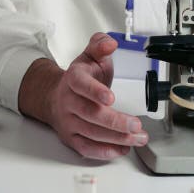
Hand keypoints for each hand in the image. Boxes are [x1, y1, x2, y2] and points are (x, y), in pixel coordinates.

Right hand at [18, 33, 147, 159]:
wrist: (55, 95)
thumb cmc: (79, 77)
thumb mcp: (90, 56)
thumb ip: (100, 46)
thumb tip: (111, 43)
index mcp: (73, 78)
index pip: (81, 85)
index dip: (95, 91)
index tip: (111, 97)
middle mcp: (68, 101)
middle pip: (90, 114)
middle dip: (116, 121)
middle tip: (136, 125)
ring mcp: (68, 121)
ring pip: (91, 133)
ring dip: (117, 138)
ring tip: (138, 137)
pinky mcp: (71, 137)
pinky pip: (86, 148)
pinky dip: (105, 151)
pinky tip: (122, 148)